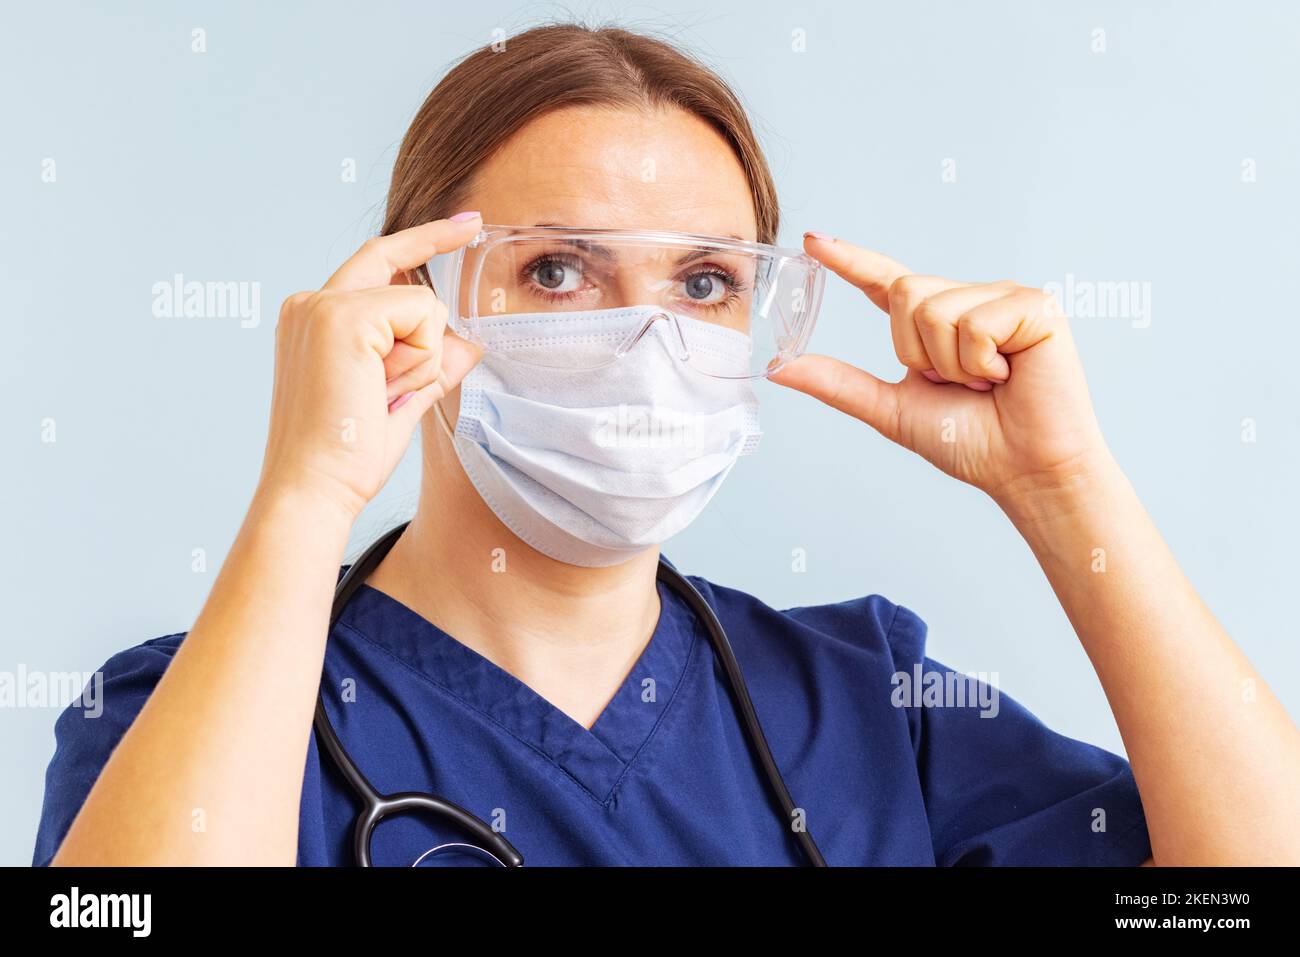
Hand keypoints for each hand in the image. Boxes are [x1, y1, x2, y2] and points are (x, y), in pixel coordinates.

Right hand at [257, 216, 483, 518]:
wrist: (314, 489)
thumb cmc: (348, 456)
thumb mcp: (401, 401)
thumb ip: (430, 367)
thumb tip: (468, 342)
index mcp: (314, 320)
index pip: (375, 266)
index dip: (419, 243)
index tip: (462, 226)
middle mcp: (310, 302)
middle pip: (389, 256)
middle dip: (435, 239)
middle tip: (476, 221)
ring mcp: (323, 305)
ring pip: (417, 302)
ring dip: (420, 356)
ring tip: (382, 396)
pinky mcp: (343, 316)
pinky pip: (421, 315)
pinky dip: (419, 357)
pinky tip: (383, 387)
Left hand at [771, 235, 1114, 506]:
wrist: (1023, 469)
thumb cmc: (970, 442)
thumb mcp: (890, 409)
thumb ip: (837, 382)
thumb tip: (778, 367)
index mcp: (934, 322)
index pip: (883, 281)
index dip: (849, 260)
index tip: (812, 241)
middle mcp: (966, 299)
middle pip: (905, 293)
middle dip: (917, 353)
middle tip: (956, 385)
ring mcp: (1002, 297)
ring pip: (935, 308)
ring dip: (951, 364)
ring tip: (985, 383)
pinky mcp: (1034, 305)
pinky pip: (976, 322)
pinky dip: (981, 362)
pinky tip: (1008, 376)